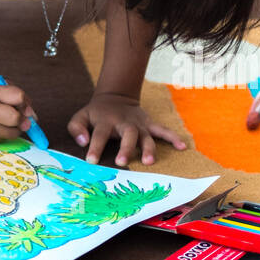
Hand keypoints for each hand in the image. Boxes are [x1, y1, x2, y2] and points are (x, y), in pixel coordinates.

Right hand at [0, 76, 36, 142]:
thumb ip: (16, 95)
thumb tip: (34, 119)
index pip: (17, 96)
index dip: (23, 100)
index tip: (21, 102)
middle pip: (15, 118)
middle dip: (22, 118)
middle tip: (18, 115)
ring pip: (11, 133)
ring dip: (16, 128)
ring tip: (7, 120)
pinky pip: (2, 139)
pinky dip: (4, 133)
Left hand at [66, 91, 187, 165]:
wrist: (115, 96)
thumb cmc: (96, 113)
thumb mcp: (81, 116)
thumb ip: (76, 128)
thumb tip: (83, 142)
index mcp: (105, 121)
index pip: (99, 134)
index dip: (95, 147)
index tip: (91, 160)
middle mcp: (124, 123)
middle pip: (127, 135)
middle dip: (126, 148)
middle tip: (123, 162)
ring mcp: (139, 124)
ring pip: (146, 135)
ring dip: (148, 148)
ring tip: (149, 162)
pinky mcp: (149, 124)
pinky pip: (163, 130)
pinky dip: (173, 137)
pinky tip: (182, 146)